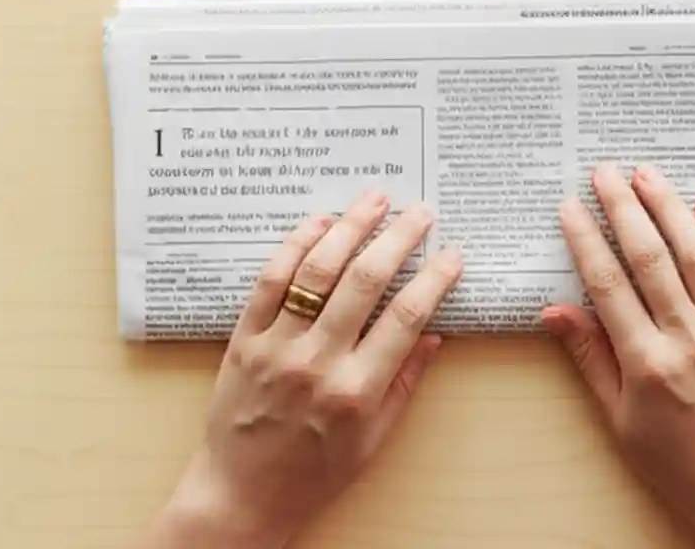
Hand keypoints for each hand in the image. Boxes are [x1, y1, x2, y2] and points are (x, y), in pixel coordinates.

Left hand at [143, 190, 461, 548]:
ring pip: (316, 271)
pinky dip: (295, 246)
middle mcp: (316, 363)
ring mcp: (276, 348)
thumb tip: (435, 333)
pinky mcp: (243, 340)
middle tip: (421, 211)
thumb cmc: (313, 474)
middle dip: (398, 238)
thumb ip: (405, 383)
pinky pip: (269, 282)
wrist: (242, 495)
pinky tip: (319, 224)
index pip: (406, 317)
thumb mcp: (374, 439)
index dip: (434, 278)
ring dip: (349, 228)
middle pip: (365, 282)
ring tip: (374, 200)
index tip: (452, 253)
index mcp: (356, 392)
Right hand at [544, 163, 694, 547]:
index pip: (608, 286)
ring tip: (647, 173)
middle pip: (650, 258)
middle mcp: (689, 340)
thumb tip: (554, 309)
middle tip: (604, 172)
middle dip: (624, 208)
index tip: (569, 207)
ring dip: (670, 208)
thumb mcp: (618, 419)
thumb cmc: (677, 462)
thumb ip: (589, 357)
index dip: (586, 241)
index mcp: (647, 363)